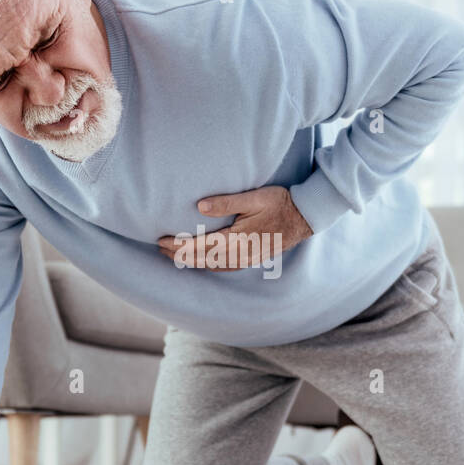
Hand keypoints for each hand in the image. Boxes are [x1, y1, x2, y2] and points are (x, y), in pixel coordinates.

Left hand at [157, 185, 312, 270]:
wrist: (303, 218)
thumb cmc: (280, 203)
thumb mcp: (255, 197)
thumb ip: (227, 202)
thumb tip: (200, 206)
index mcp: (237, 239)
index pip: (200, 246)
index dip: (179, 245)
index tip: (162, 239)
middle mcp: (239, 254)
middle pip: (201, 259)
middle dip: (179, 255)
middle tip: (160, 247)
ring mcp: (244, 260)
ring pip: (210, 265)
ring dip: (190, 261)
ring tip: (172, 255)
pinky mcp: (248, 260)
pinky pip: (221, 267)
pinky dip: (205, 265)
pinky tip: (198, 260)